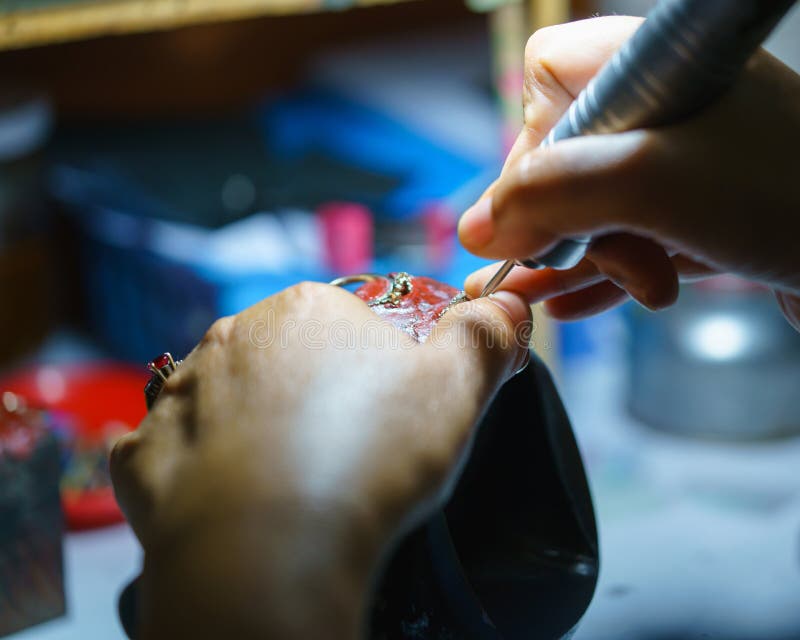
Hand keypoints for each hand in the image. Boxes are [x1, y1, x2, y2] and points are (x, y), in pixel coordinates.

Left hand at [110, 282, 529, 638]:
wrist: (271, 553)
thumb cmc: (369, 462)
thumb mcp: (455, 391)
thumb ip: (483, 337)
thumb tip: (511, 304)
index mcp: (309, 311)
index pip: (350, 325)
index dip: (376, 373)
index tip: (388, 419)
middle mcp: (236, 335)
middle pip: (287, 360)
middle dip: (313, 396)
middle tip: (343, 455)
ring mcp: (182, 392)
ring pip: (231, 401)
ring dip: (255, 428)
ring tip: (290, 482)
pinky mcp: (147, 451)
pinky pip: (175, 450)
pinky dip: (198, 469)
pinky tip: (227, 497)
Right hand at [459, 17, 799, 329]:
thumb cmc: (784, 196)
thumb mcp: (649, 182)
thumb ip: (546, 195)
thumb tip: (474, 228)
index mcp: (651, 69)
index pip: (548, 80)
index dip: (532, 142)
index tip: (542, 202)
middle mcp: (663, 112)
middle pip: (564, 158)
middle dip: (566, 221)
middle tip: (579, 258)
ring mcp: (683, 167)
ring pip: (594, 210)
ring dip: (582, 259)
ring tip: (574, 302)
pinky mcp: (700, 217)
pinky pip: (627, 243)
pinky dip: (600, 277)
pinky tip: (570, 307)